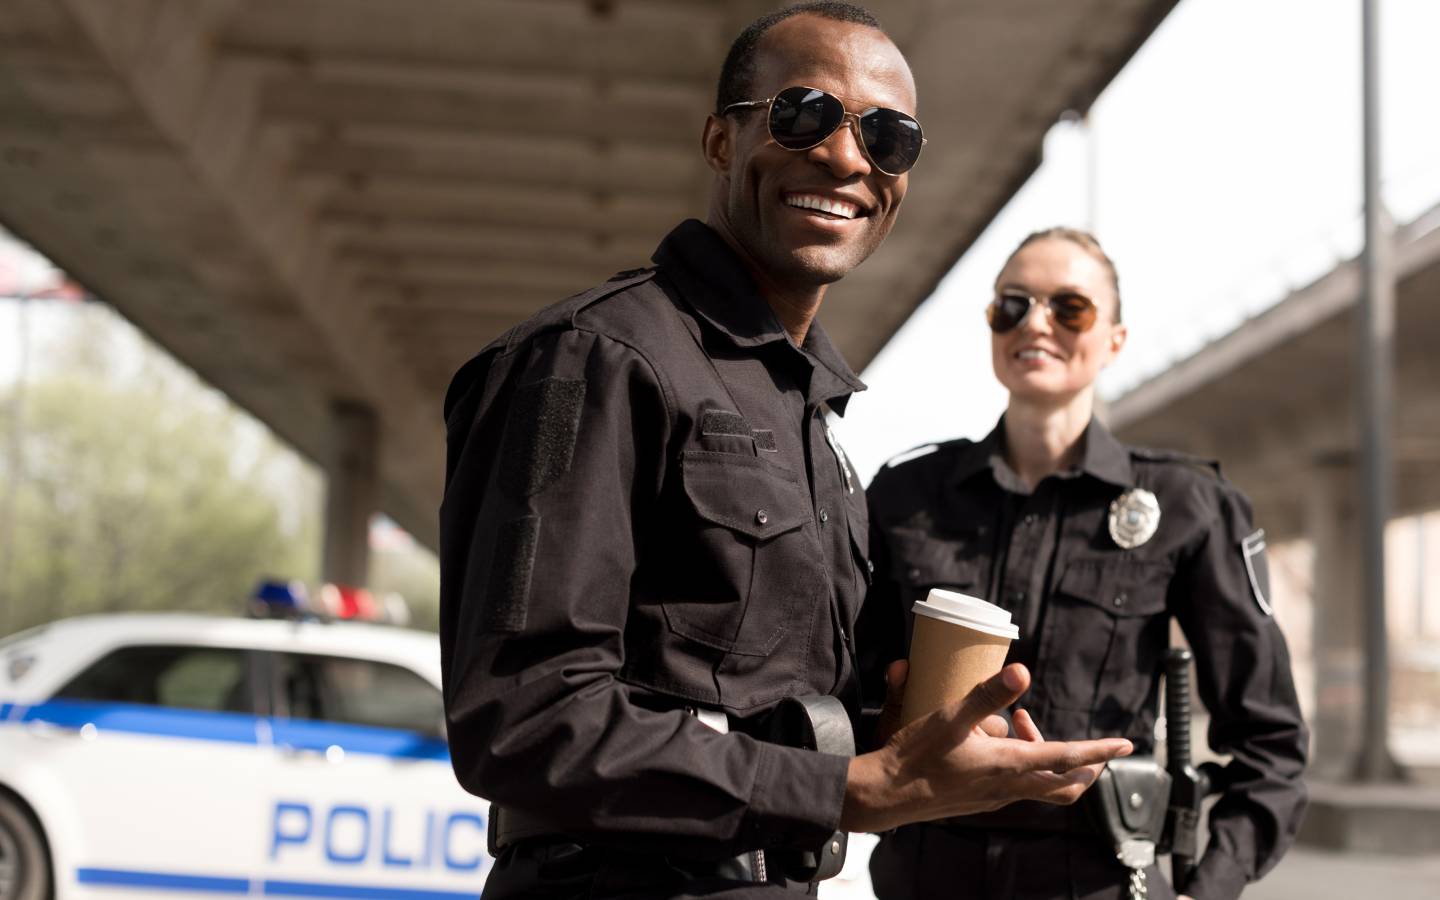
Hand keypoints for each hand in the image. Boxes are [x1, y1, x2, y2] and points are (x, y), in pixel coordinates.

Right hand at [840, 663, 1131, 833]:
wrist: (886, 795)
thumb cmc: (917, 756)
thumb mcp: (951, 717)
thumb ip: (988, 694)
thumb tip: (1023, 671)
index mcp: (1009, 766)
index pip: (1068, 759)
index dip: (1100, 750)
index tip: (1126, 744)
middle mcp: (1008, 787)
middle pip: (1066, 786)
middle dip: (1085, 765)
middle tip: (1088, 743)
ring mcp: (995, 798)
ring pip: (1042, 788)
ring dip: (1049, 760)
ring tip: (1021, 723)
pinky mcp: (980, 801)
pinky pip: (1018, 787)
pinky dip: (1024, 766)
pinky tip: (998, 743)